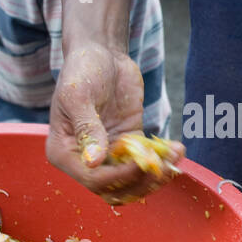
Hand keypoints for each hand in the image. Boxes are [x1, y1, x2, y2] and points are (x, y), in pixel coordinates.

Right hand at [46, 43, 184, 203]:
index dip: (118, 176)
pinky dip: (162, 160)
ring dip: (155, 176)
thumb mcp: (78, 96)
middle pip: (114, 188)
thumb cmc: (81, 70)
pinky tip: (177, 148)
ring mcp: (108, 153)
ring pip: (132, 181)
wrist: (100, 52)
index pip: (92, 179)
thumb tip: (93, 162)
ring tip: (175, 157)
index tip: (141, 163)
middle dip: (140, 183)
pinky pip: (146, 161)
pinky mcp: (128, 143)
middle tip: (164, 168)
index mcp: (64, 152)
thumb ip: (87, 129)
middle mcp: (85, 159)